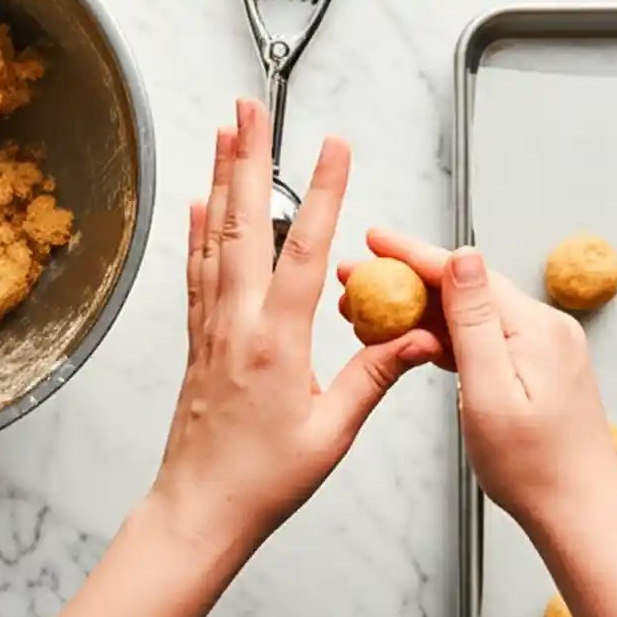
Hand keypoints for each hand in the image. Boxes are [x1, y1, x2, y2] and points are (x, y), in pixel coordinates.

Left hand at [156, 101, 442, 540]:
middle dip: (249, 158)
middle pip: (244, 224)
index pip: (304, 251)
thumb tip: (421, 336)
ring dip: (220, 179)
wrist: (199, 509)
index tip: (336, 147)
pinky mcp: (197, 339)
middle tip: (249, 108)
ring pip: (214, 238)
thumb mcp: (332, 432)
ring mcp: (211, 327)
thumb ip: (375, 376)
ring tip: (223, 132)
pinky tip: (199, 203)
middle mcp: (236, 323)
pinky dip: (197, 231)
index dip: (323, 194)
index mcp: (275, 343)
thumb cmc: (263, 480)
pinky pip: (195, 272)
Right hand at [337, 230, 616, 521]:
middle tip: (355, 278)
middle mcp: (546, 327)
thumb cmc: (534, 468)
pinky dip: (448, 335)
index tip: (372, 238)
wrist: (580, 514)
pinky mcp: (541, 368)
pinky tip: (416, 339)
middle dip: (408, 279)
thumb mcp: (490, 392)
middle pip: (467, 287)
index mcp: (534, 327)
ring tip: (371, 310)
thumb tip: (463, 255)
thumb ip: (474, 322)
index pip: (463, 273)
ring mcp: (545, 347)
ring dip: (423, 308)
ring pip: (474, 313)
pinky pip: (487, 337)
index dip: (412, 253)